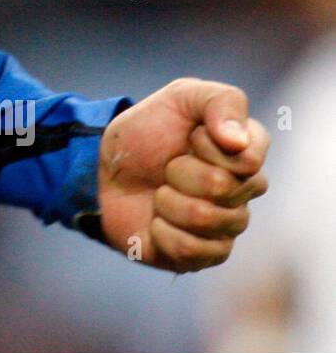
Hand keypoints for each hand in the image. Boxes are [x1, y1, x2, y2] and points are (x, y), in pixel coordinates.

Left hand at [97, 77, 269, 271]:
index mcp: (247, 153)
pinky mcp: (205, 255)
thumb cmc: (145, 132)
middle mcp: (245, 191)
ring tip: (159, 193)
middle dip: (180, 172)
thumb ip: (222, 101)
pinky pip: (192, 251)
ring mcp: (227, 225)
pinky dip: (162, 231)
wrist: (103, 169)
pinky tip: (157, 222)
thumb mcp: (181, 97)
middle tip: (167, 167)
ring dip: (168, 201)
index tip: (189, 136)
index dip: (208, 146)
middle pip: (223, 189)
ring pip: (206, 220)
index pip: (248, 159)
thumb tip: (239, 142)